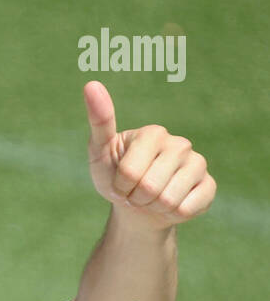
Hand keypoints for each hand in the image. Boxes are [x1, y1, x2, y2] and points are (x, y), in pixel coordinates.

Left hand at [83, 80, 216, 228]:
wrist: (137, 207)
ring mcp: (197, 164)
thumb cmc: (116, 177)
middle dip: (136, 199)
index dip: (120, 187)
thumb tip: (91, 84)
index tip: (121, 183)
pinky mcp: (208, 186)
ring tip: (151, 199)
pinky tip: (169, 206)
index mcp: (154, 133)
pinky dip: (171, 215)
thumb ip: (99, 121)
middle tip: (136, 193)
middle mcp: (179, 144)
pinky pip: (186, 209)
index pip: (130, 173)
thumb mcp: (100, 153)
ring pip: (168, 201)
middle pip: (149, 188)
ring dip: (153, 208)